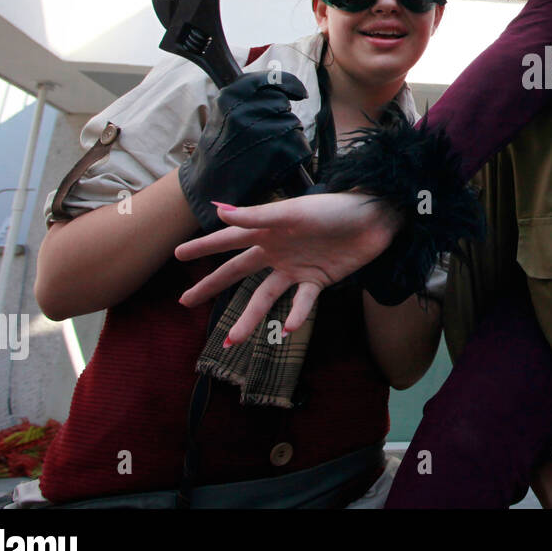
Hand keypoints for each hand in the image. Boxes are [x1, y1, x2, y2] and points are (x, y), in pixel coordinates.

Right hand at [174, 191, 401, 342]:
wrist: (375, 219)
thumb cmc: (333, 208)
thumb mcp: (293, 211)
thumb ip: (257, 216)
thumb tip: (218, 212)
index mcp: (268, 230)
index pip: (228, 240)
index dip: (203, 247)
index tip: (176, 255)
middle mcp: (277, 250)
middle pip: (238, 272)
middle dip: (212, 286)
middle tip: (185, 302)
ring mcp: (296, 267)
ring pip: (265, 297)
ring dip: (249, 318)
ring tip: (232, 342)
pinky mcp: (318, 280)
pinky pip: (302, 303)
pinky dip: (295, 315)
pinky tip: (287, 328)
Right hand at [177, 71, 311, 232]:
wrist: (209, 187)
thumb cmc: (219, 149)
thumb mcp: (224, 114)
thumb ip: (248, 97)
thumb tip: (282, 84)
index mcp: (230, 96)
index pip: (270, 79)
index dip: (289, 84)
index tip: (299, 92)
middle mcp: (246, 111)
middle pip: (283, 104)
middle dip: (281, 117)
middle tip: (266, 135)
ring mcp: (263, 131)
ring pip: (293, 125)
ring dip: (288, 137)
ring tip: (266, 151)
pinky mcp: (279, 151)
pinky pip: (300, 147)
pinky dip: (295, 156)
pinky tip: (277, 163)